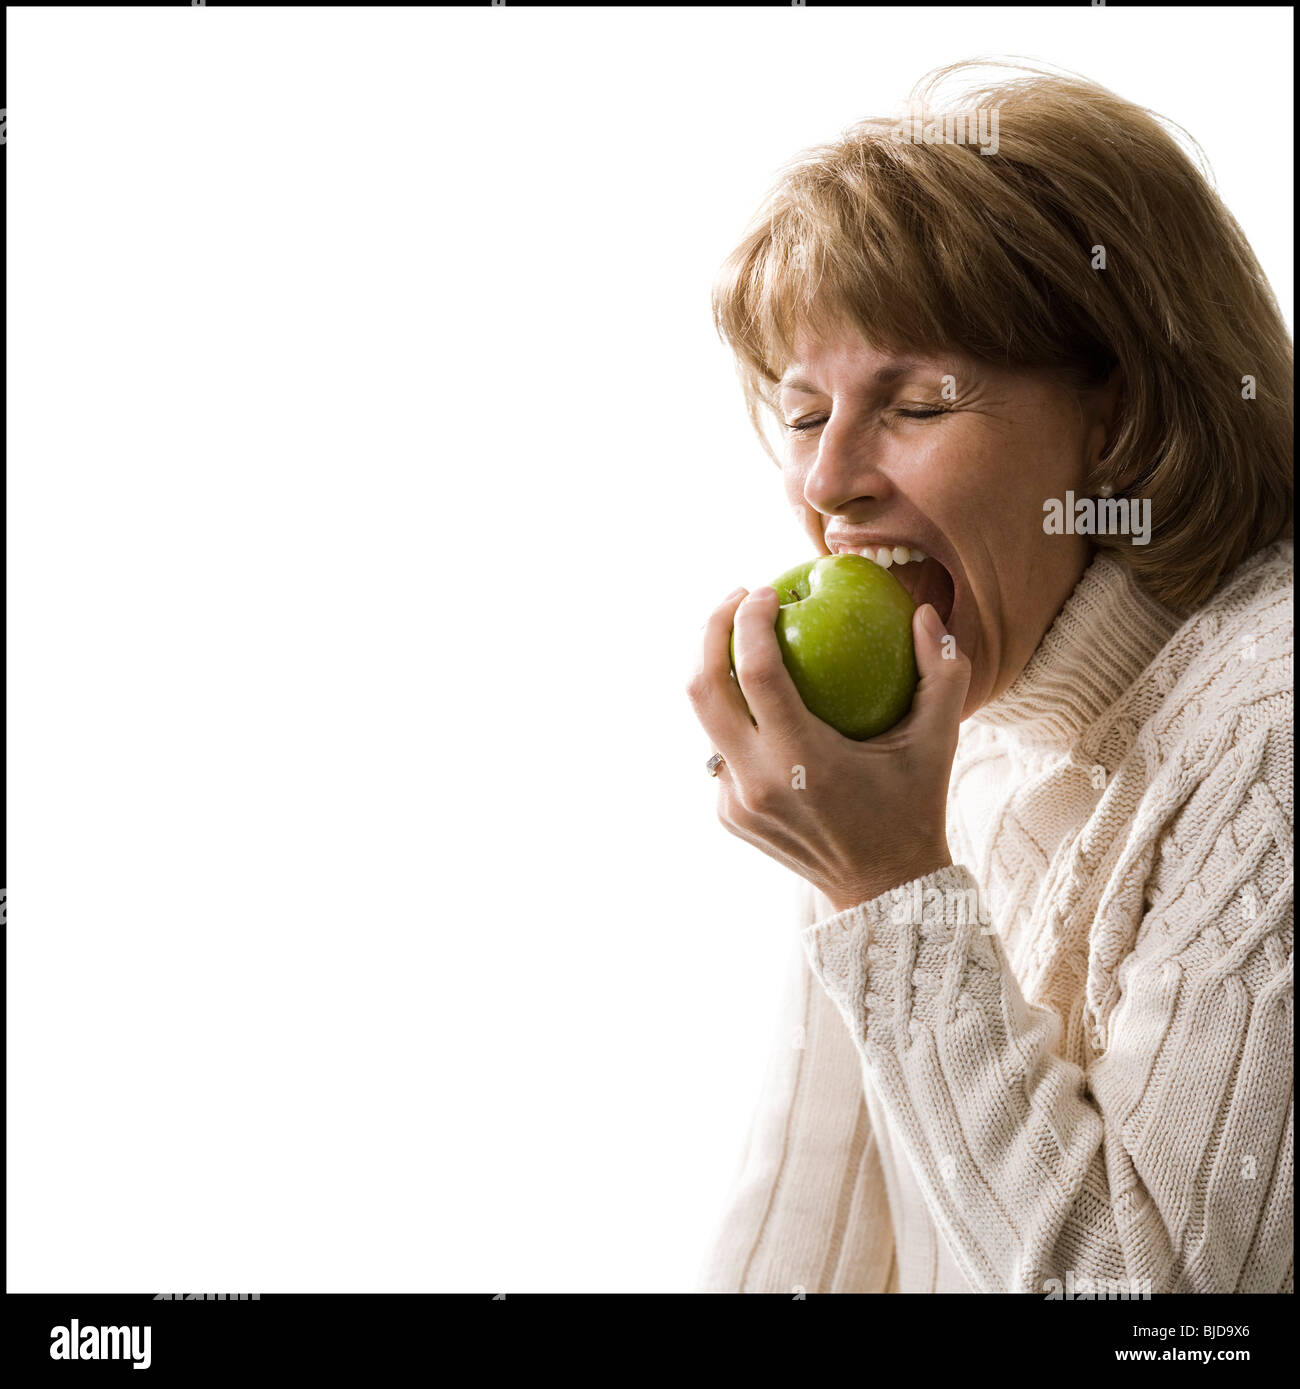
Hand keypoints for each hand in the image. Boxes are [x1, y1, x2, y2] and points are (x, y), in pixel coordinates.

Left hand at [686, 585, 970, 912]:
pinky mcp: (727, 814)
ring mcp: (735, 802)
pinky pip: (719, 750)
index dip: (749, 621)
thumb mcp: (939, 742)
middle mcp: (758, 783)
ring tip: (741, 638)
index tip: (765, 591)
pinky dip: (735, 716)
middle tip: (737, 599)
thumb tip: (922, 612)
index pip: (756, 672)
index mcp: (804, 761)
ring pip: (703, 719)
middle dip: (710, 629)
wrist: (883, 889)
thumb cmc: (914, 807)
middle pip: (703, 688)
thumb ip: (942, 671)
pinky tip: (758, 696)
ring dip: (715, 670)